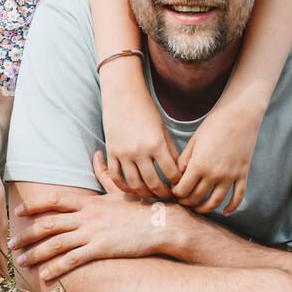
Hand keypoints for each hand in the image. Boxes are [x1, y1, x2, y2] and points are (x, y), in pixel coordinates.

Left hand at [8, 151, 163, 281]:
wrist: (162, 223)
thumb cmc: (142, 208)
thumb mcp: (121, 189)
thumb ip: (105, 174)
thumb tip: (97, 155)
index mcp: (89, 201)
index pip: (54, 199)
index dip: (34, 204)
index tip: (19, 211)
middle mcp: (87, 216)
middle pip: (48, 223)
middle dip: (27, 234)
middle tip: (11, 243)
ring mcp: (93, 232)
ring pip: (56, 243)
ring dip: (36, 253)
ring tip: (21, 262)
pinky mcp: (101, 248)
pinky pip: (73, 259)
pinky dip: (56, 267)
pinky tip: (45, 275)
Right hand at [100, 74, 181, 200]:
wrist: (123, 95)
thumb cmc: (147, 109)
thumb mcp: (163, 128)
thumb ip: (170, 150)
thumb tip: (178, 171)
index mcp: (156, 143)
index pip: (171, 172)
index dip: (177, 182)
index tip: (180, 185)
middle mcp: (139, 150)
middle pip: (153, 183)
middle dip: (163, 193)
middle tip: (168, 197)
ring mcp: (123, 153)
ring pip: (135, 184)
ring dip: (145, 193)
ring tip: (152, 195)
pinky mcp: (111, 152)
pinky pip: (116, 177)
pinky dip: (125, 187)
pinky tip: (133, 190)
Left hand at [171, 100, 259, 214]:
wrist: (240, 115)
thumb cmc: (214, 125)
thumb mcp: (194, 140)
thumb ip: (185, 160)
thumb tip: (178, 177)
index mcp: (199, 165)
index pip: (182, 190)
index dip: (176, 194)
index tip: (174, 192)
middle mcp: (214, 174)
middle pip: (197, 198)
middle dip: (187, 202)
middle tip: (183, 200)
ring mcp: (230, 177)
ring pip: (215, 202)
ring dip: (205, 208)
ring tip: (198, 207)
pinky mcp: (242, 175)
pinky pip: (238, 197)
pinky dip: (232, 208)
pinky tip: (225, 212)